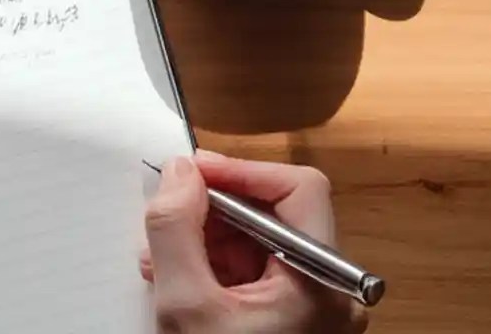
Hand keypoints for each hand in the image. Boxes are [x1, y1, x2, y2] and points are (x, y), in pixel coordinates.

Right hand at [141, 152, 368, 333]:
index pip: (297, 190)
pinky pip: (256, 276)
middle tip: (167, 212)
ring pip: (261, 245)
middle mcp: (331, 293)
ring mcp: (314, 312)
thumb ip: (177, 232)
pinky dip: (215, 269)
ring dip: (207, 240)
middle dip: (214, 210)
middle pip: (276, 217)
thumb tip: (180, 174)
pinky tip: (177, 279)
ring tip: (160, 257)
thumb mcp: (186, 307)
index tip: (192, 172)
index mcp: (323, 284)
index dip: (241, 172)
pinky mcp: (293, 325)